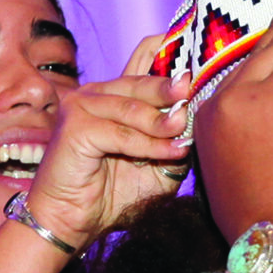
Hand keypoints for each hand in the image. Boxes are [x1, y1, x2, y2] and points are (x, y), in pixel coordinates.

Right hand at [25, 35, 193, 247]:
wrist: (72, 222)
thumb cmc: (113, 194)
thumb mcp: (157, 164)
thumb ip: (175, 141)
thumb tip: (199, 121)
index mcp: (116, 95)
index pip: (144, 59)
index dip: (171, 49)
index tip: (201, 55)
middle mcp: (97, 94)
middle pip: (141, 80)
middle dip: (172, 88)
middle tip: (194, 91)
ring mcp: (82, 106)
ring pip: (133, 108)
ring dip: (163, 122)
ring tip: (184, 131)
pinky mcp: (75, 127)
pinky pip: (122, 133)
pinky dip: (150, 144)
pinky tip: (172, 151)